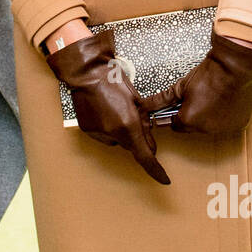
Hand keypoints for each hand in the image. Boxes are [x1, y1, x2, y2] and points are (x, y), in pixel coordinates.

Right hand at [46, 31, 169, 185]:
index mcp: (127, 125)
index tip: (164, 179)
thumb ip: (144, 125)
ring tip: (115, 108)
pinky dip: (106, 127)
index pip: (145, 157)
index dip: (156, 170)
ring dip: (120, 131)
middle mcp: (112, 133)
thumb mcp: (137, 102)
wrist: (87, 73)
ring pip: (116, 140)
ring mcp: (97, 133)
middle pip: (130, 145)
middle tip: (133, 117)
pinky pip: (103, 135)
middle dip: (135, 136)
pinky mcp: (87, 130)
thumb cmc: (113, 81)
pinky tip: (105, 111)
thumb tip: (150, 143)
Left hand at [144, 29, 251, 135]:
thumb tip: (143, 106)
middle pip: (192, 127)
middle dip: (192, 115)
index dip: (176, 114)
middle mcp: (206, 129)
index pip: (176, 125)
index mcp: (189, 121)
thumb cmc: (209, 75)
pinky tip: (223, 102)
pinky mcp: (238, 124)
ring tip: (211, 98)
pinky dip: (223, 117)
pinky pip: (226, 125)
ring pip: (209, 127)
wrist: (234, 67)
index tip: (180, 105)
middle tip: (197, 97)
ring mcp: (223, 129)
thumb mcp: (180, 87)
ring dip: (208, 117)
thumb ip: (160, 100)